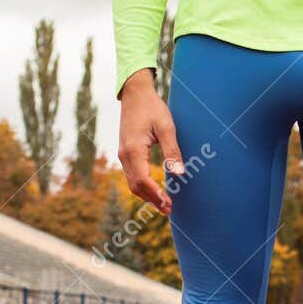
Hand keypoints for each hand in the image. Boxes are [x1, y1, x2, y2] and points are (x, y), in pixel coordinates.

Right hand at [117, 69, 180, 213]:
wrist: (135, 94)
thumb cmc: (152, 108)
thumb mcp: (167, 127)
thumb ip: (172, 151)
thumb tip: (179, 174)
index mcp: (134, 149)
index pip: (143, 180)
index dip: (155, 195)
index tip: (168, 204)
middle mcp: (125, 155)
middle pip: (136, 186)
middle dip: (152, 200)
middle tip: (170, 209)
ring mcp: (123, 155)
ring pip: (132, 183)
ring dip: (147, 196)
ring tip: (164, 204)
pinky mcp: (125, 153)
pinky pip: (132, 176)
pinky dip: (142, 187)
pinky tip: (154, 191)